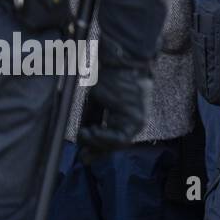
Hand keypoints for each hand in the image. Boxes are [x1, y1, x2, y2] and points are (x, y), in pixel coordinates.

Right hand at [77, 39, 153, 163]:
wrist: (123, 63)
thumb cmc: (111, 78)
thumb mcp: (97, 103)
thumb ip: (92, 121)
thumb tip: (81, 140)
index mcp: (127, 118)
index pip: (113, 141)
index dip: (97, 149)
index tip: (83, 156)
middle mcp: (135, 122)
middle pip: (115, 146)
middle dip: (96, 150)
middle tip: (81, 148)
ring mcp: (138, 121)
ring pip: (118, 144)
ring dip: (98, 142)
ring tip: (85, 133)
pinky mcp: (138, 119)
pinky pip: (121, 138)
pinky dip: (104, 138)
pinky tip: (92, 131)